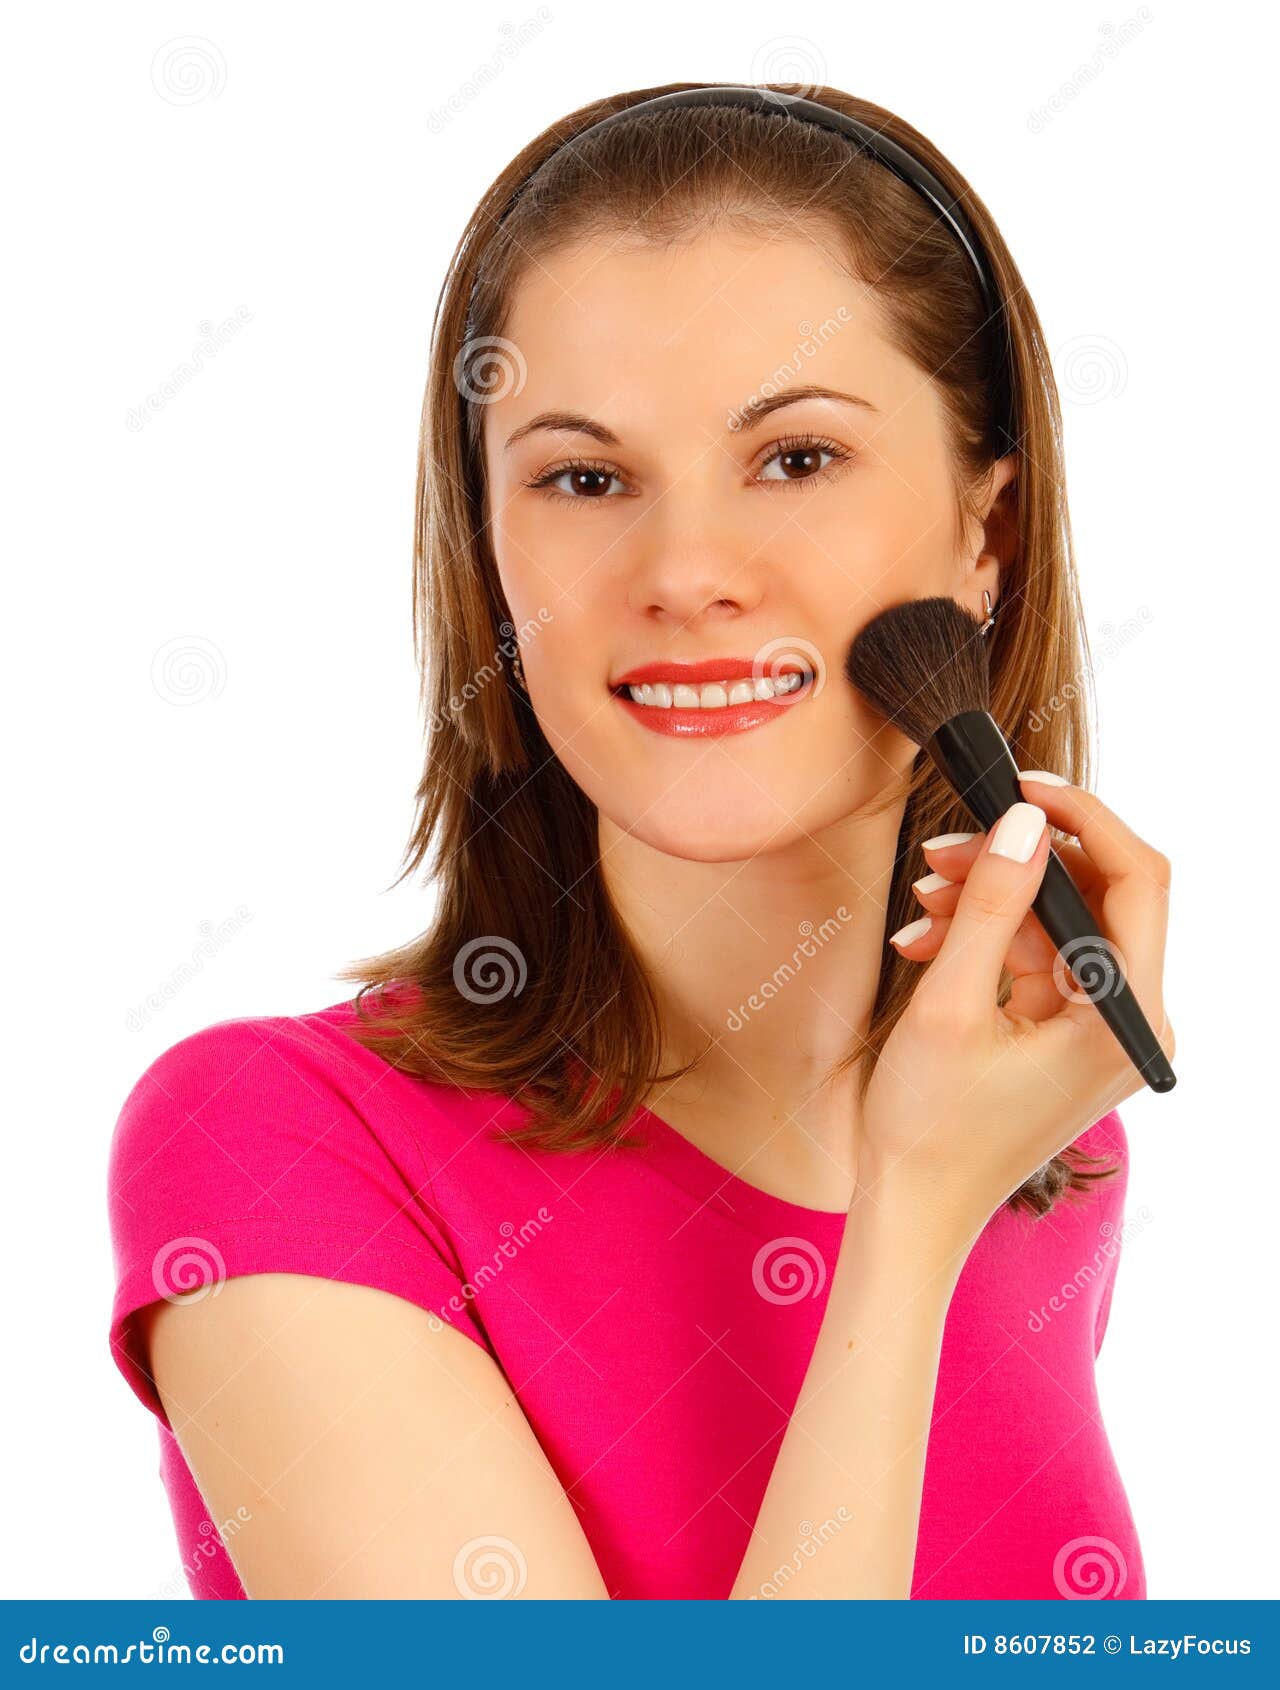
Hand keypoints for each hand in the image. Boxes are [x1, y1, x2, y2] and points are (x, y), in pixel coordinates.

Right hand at [857, 775, 1173, 1250]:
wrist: (914, 1210)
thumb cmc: (929, 1129)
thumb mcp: (949, 1005)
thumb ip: (991, 905)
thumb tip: (1026, 821)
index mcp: (1124, 1021)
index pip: (1139, 881)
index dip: (1084, 817)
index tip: (1019, 786)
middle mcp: (1132, 1024)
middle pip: (1097, 896)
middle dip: (1019, 860)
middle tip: (944, 849)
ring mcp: (1104, 1031)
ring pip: (1060, 921)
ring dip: (991, 898)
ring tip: (922, 896)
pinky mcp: (1072, 1035)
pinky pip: (1040, 958)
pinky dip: (986, 938)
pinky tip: (927, 937)